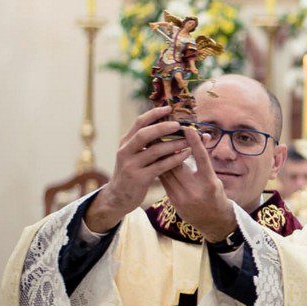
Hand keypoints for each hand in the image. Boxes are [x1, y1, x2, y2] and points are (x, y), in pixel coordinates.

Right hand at [86, 106, 193, 232]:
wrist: (118, 197)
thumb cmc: (131, 173)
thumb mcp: (132, 155)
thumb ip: (144, 143)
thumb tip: (164, 125)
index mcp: (125, 142)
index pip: (139, 122)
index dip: (154, 114)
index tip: (169, 108)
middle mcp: (125, 151)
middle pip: (144, 134)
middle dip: (163, 127)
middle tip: (179, 125)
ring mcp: (131, 165)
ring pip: (154, 151)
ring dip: (173, 144)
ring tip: (188, 141)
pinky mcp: (139, 179)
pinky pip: (159, 167)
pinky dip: (173, 160)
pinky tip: (185, 155)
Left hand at [158, 127, 236, 242]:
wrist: (213, 222)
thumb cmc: (216, 196)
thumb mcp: (215, 179)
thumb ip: (204, 161)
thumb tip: (201, 136)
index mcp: (210, 183)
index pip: (202, 159)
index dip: (195, 143)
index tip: (188, 128)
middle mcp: (196, 191)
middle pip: (178, 164)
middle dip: (170, 148)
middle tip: (163, 133)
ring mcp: (182, 198)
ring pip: (167, 171)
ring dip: (162, 157)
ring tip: (156, 143)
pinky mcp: (173, 201)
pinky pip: (164, 181)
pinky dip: (161, 169)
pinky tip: (157, 160)